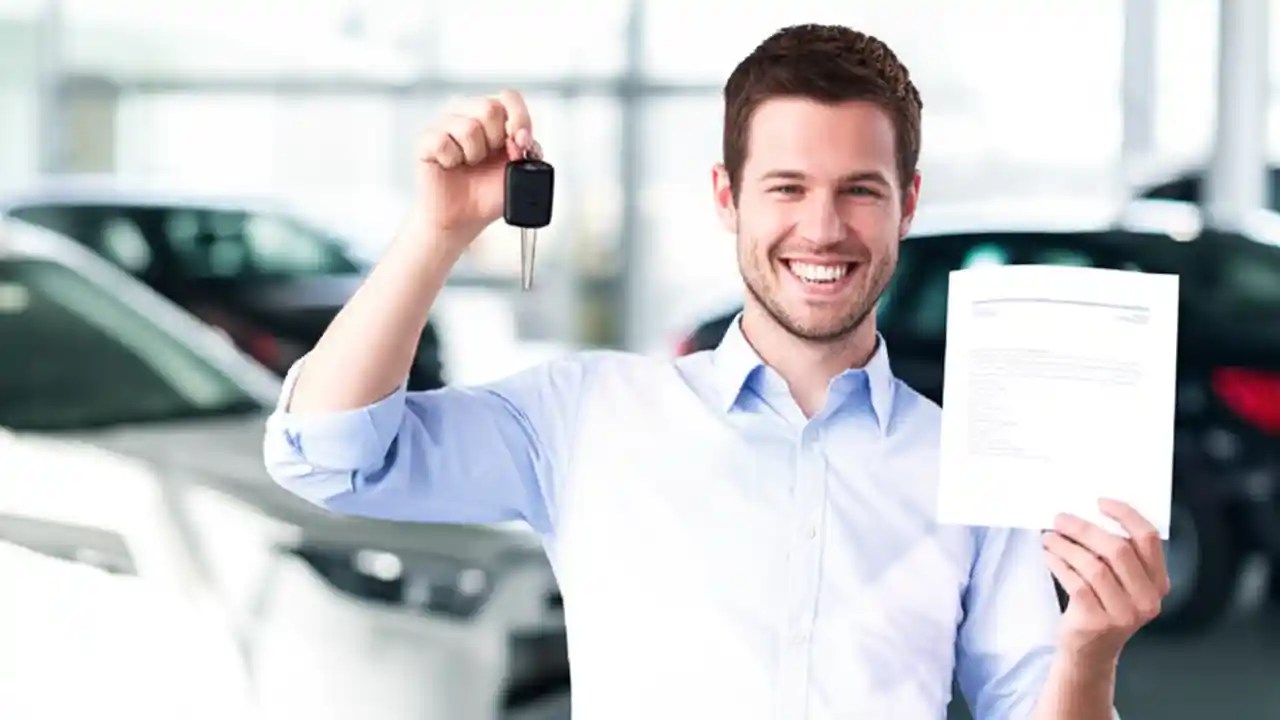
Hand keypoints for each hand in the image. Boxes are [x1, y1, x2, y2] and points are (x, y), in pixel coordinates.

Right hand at [412, 89, 541, 243]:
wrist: (463, 218)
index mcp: (493, 117)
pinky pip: (443, 142)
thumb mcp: (519, 171)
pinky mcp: (425, 139)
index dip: (520, 117)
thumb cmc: (488, 193)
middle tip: (487, 158)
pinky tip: (450, 166)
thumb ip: (528, 149)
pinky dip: (451, 161)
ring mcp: (445, 124)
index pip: (509, 97)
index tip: (522, 142)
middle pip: (489, 108)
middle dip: (496, 141)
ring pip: (468, 127)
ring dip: (474, 155)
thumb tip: (519, 137)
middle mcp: (468, 113)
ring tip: (468, 164)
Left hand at [1041, 498, 1170, 664]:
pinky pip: (1075, 582)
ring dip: (1066, 545)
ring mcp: (1123, 613)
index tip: (1100, 502)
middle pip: (1117, 550)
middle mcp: (1147, 599)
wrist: (1090, 652)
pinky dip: (1059, 564)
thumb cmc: (1102, 607)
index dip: (1126, 515)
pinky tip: (1048, 556)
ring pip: (1093, 565)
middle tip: (1060, 518)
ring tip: (1049, 537)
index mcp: (1158, 583)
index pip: (1149, 540)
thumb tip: (1086, 513)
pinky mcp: (1097, 622)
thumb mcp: (1121, 584)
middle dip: (1084, 529)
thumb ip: (1116, 555)